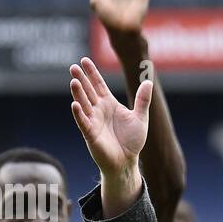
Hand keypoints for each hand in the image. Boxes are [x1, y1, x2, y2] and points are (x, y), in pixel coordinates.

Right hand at [70, 56, 151, 181]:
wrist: (127, 161)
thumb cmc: (132, 140)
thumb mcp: (140, 117)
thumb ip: (142, 100)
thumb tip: (148, 81)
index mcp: (109, 104)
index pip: (98, 85)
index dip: (92, 73)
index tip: (84, 60)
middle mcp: (98, 110)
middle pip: (88, 91)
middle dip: (81, 79)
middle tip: (74, 67)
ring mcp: (93, 121)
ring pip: (83, 104)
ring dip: (78, 93)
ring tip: (74, 81)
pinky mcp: (90, 134)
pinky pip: (83, 122)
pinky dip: (79, 114)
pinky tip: (75, 104)